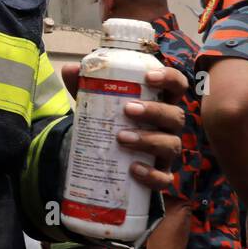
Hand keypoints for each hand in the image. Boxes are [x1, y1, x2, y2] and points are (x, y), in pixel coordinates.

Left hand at [61, 64, 186, 191]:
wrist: (106, 159)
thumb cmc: (111, 124)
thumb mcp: (98, 105)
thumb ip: (86, 87)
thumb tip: (70, 69)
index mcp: (159, 104)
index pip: (177, 86)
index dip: (170, 78)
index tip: (149, 76)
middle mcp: (168, 127)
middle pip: (176, 115)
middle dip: (154, 111)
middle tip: (128, 109)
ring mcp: (166, 153)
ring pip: (171, 145)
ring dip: (148, 140)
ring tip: (121, 138)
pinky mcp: (160, 177)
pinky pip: (164, 179)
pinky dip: (151, 175)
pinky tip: (133, 169)